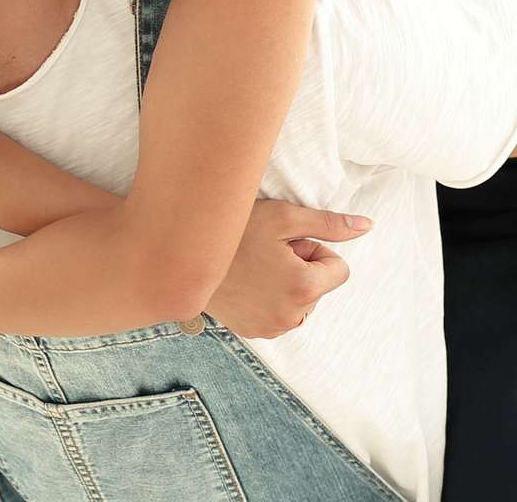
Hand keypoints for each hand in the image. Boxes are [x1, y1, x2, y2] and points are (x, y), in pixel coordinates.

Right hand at [204, 198, 371, 338]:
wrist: (182, 255)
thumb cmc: (232, 231)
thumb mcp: (281, 217)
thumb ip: (327, 223)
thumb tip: (367, 226)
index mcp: (304, 287)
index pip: (338, 268)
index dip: (314, 250)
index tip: (285, 243)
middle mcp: (293, 315)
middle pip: (318, 286)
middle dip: (299, 268)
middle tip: (264, 252)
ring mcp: (272, 327)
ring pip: (299, 301)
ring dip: (285, 285)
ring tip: (252, 267)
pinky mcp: (254, 332)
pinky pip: (278, 314)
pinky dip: (268, 299)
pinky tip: (244, 283)